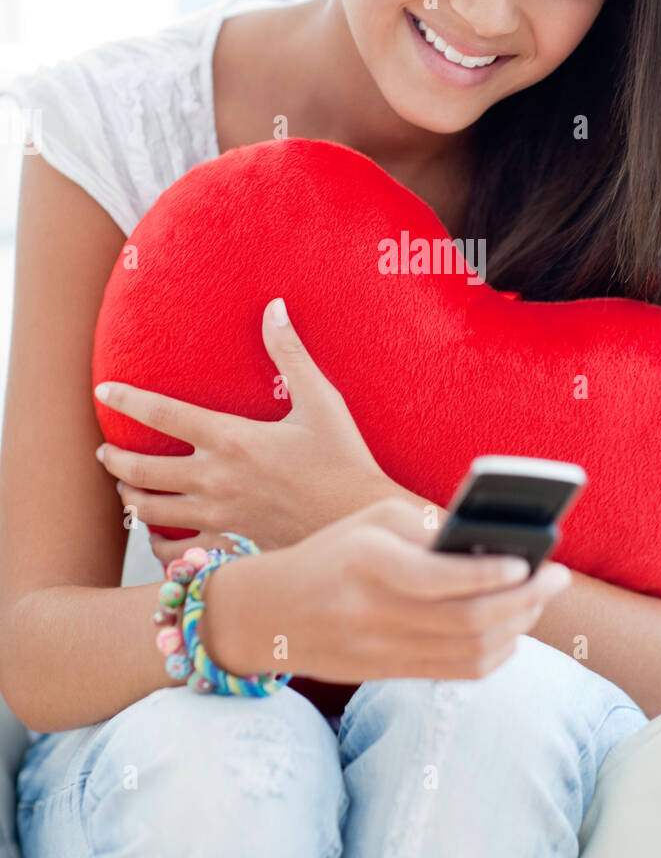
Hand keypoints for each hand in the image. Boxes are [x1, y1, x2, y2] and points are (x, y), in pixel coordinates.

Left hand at [95, 297, 392, 567]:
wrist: (359, 522)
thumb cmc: (345, 459)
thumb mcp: (322, 401)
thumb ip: (290, 353)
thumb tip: (273, 307)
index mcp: (232, 439)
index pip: (163, 414)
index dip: (127, 399)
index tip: (104, 390)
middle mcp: (216, 479)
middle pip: (141, 471)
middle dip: (114, 460)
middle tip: (104, 452)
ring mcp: (219, 517)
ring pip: (150, 512)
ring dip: (129, 498)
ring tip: (124, 489)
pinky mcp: (230, 545)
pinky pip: (176, 551)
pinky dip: (157, 542)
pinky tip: (157, 534)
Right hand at [202, 496, 574, 683]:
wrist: (270, 612)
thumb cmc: (333, 552)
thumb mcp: (370, 520)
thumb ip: (428, 528)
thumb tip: (494, 544)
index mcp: (367, 562)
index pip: (438, 578)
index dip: (490, 574)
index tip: (529, 561)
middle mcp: (373, 612)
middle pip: (467, 620)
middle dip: (525, 600)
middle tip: (556, 578)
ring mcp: (380, 651)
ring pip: (469, 651)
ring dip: (518, 627)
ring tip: (540, 600)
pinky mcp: (388, 675)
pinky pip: (457, 672)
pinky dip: (496, 653)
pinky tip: (513, 629)